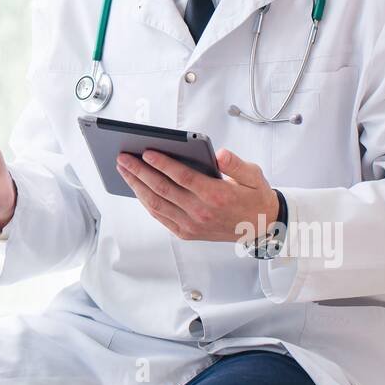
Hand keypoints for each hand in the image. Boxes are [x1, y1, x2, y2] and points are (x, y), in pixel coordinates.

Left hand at [115, 147, 278, 243]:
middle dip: (139, 172)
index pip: (182, 177)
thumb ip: (236, 164)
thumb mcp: (254, 175)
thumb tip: (220, 154)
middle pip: (162, 189)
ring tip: (124, 170)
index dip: (162, 163)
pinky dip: (146, 202)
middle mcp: (201, 212)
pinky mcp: (186, 233)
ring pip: (156, 204)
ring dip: (137, 186)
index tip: (146, 151)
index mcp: (216, 195)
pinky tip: (137, 188)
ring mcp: (191, 225)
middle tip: (123, 158)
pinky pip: (160, 216)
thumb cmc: (254, 196)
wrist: (261, 226)